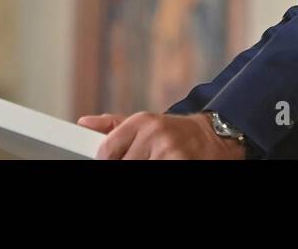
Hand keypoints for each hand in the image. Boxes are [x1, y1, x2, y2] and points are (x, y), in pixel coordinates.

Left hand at [77, 111, 246, 159]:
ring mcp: (169, 153)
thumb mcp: (145, 124)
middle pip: (122, 166)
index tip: (108, 163)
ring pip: (138, 171)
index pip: (106, 151)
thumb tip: (84, 123)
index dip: (105, 162)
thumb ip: (113, 126)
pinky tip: (163, 166)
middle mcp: (155, 135)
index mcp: (142, 122)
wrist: (214, 138)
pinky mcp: (180, 165)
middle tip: (140, 161)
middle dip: (128, 166)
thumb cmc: (174, 133)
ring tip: (152, 162)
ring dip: (143, 170)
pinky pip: (156, 175)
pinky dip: (158, 172)